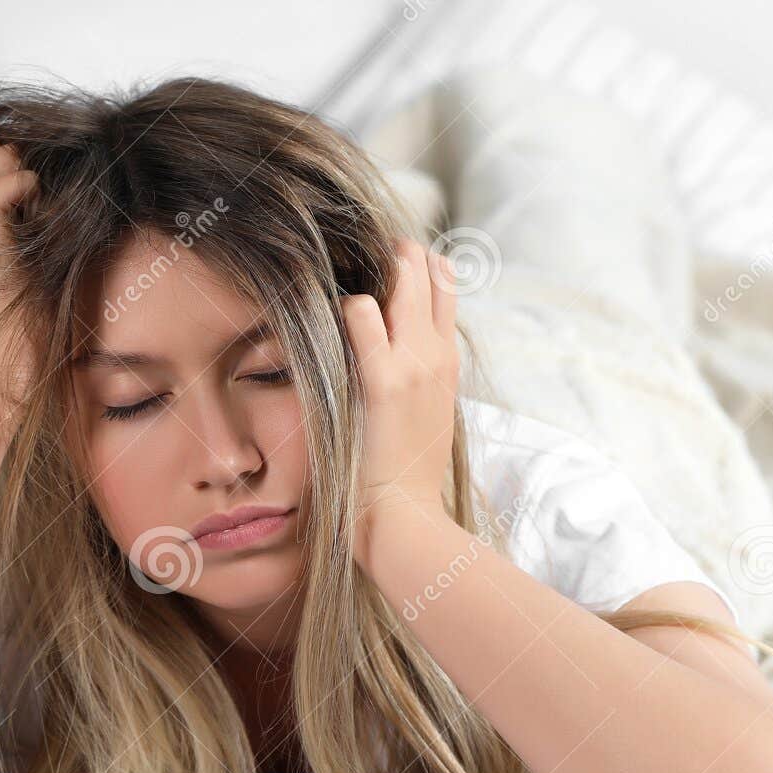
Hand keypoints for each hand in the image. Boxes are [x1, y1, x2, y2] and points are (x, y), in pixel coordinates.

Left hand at [340, 236, 460, 565]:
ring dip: (371, 270)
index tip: (383, 263)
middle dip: (393, 253)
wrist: (406, 519)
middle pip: (426, 266)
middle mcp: (437, 353)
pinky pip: (361, 312)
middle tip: (353, 254)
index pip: (444, 284)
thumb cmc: (404, 475)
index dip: (416, 265)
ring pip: (402, 276)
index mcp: (448, 361)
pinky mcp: (384, 380)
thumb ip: (416, 378)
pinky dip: (343, 306)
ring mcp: (414, 362)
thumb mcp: (426, 415)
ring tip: (337, 277)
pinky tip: (324, 321)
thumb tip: (391, 354)